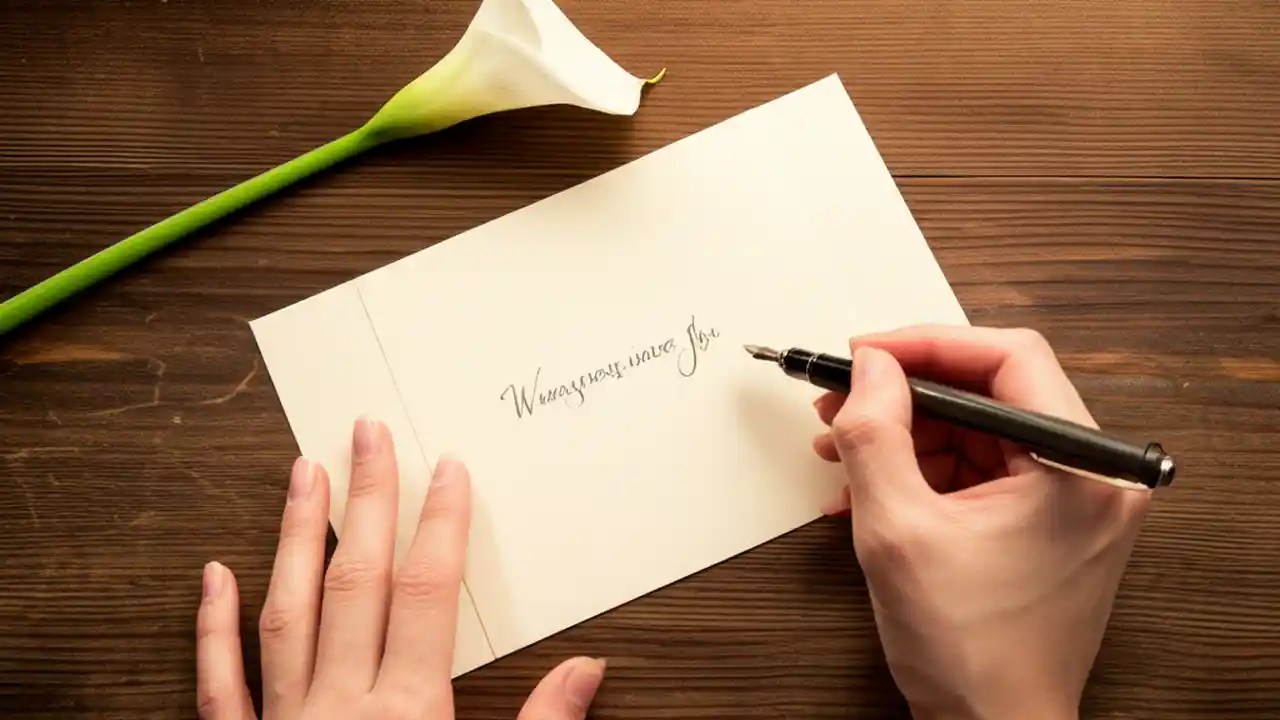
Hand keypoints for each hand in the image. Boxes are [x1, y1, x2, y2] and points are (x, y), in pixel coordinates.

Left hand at [196, 418, 605, 718]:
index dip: (441, 524)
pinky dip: (213, 629)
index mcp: (408, 716)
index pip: (428, 595)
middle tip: (368, 432)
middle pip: (357, 581)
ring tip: (300, 472)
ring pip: (286, 612)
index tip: (448, 468)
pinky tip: (212, 575)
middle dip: (368, 501)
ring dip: (291, 537)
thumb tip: (588, 669)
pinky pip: (219, 686)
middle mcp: (340, 709)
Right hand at [812, 326, 1149, 719]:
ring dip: (905, 434)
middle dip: (904, 393)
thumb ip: (875, 435)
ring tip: (842, 450)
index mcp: (1080, 467)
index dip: (926, 345)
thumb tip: (870, 367)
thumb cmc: (968, 652)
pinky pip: (980, 469)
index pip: (1008, 358)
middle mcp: (1091, 474)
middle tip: (841, 400)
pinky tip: (869, 488)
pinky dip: (922, 470)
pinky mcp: (1047, 522)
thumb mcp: (896, 530)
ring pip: (978, 429)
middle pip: (990, 391)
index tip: (866, 354)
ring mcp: (1072, 499)